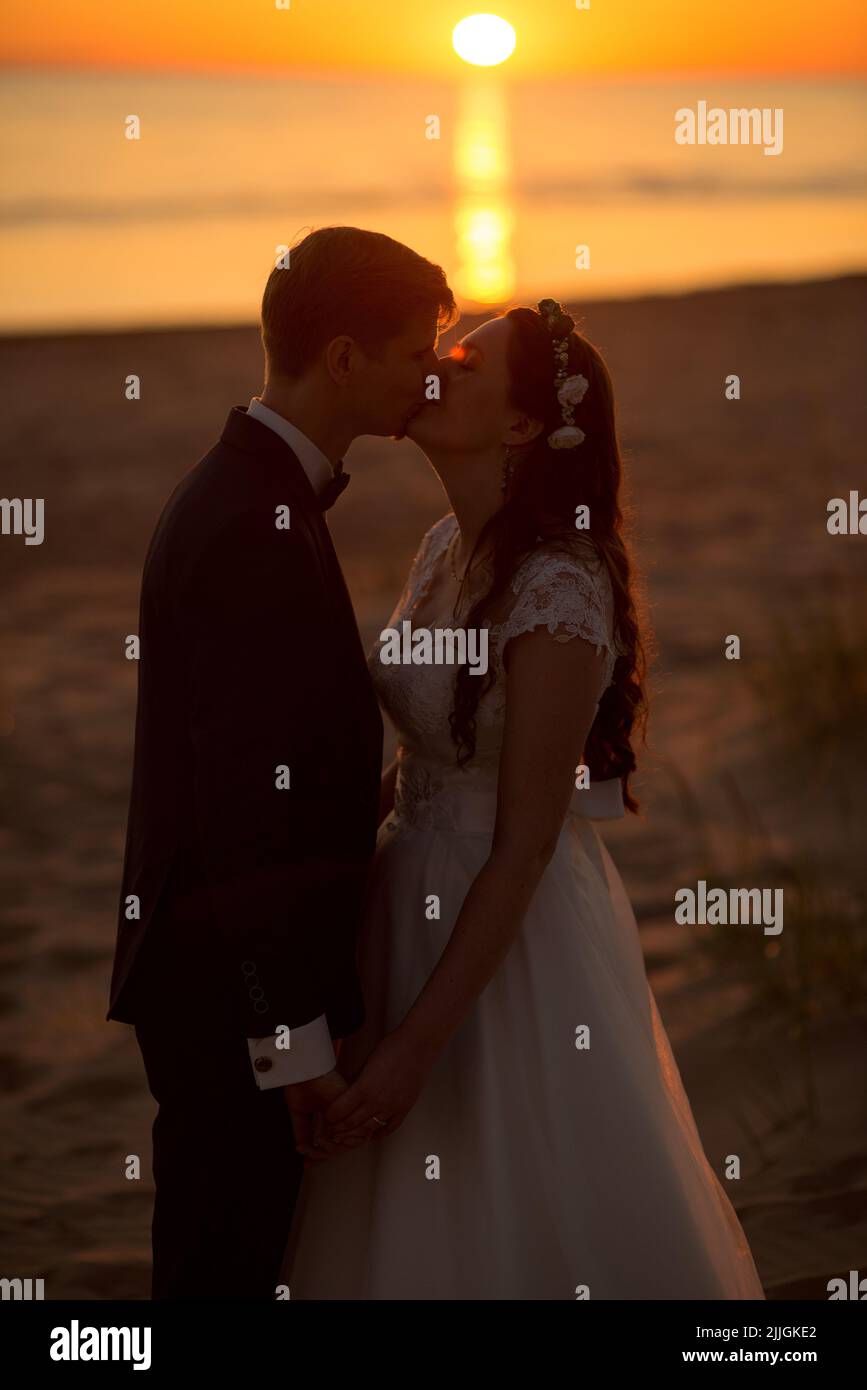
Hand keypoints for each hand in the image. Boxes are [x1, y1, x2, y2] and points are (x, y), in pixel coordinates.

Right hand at [283, 1069, 353, 1164]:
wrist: (301, 1071)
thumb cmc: (300, 1084)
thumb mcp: (299, 1112)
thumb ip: (302, 1131)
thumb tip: (302, 1150)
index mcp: (330, 1117)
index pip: (331, 1142)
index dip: (320, 1155)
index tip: (307, 1164)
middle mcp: (340, 1116)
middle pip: (340, 1146)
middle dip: (323, 1155)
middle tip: (310, 1155)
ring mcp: (346, 1113)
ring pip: (346, 1142)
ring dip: (329, 1149)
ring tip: (316, 1144)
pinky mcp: (350, 1108)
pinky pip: (351, 1132)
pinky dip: (336, 1140)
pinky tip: (324, 1138)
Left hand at [320, 1029, 435, 1144]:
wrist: (417, 1046)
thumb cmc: (392, 1048)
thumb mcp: (366, 1063)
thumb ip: (356, 1080)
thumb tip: (346, 1090)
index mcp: (364, 1087)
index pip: (340, 1110)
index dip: (329, 1117)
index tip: (326, 1117)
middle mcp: (377, 1101)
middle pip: (351, 1124)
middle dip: (337, 1129)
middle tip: (331, 1130)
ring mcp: (392, 1107)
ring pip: (368, 1130)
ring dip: (354, 1135)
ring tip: (345, 1136)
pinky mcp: (404, 1109)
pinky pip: (389, 1129)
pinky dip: (377, 1134)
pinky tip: (370, 1135)